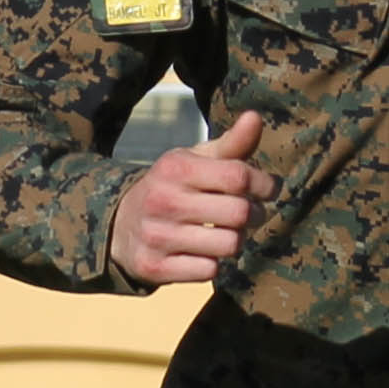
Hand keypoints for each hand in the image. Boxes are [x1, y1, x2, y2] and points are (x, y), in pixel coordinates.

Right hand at [116, 112, 266, 284]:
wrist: (119, 226)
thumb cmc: (173, 188)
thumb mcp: (195, 161)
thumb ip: (231, 143)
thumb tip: (255, 116)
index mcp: (175, 168)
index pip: (239, 176)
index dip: (264, 184)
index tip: (268, 189)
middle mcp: (163, 201)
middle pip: (239, 213)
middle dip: (256, 215)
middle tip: (253, 214)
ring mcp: (157, 236)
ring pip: (229, 245)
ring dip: (237, 241)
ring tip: (228, 233)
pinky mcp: (155, 268)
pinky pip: (209, 270)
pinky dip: (213, 263)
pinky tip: (204, 252)